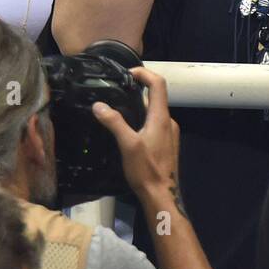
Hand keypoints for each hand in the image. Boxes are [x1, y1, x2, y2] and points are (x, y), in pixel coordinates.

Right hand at [92, 67, 181, 207]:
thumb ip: (114, 123)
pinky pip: (154, 124)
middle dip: (137, 89)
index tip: (127, 74)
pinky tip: (128, 130)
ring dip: (138, 106)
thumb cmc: (146, 170)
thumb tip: (99, 105)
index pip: (158, 84)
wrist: (161, 195)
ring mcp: (169, 133)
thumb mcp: (127, 145)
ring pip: (154, 111)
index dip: (144, 73)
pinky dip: (142, 119)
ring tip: (118, 109)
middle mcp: (168, 122)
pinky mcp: (166, 144)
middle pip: (156, 96)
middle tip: (116, 90)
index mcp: (161, 117)